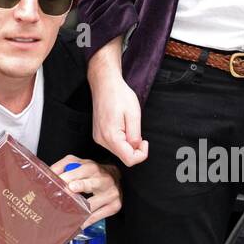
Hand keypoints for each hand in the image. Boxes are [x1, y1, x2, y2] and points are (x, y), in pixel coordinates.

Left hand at [51, 155, 121, 228]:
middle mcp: (103, 179)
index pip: (78, 172)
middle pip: (89, 184)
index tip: (58, 184)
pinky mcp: (114, 206)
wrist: (115, 177)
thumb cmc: (92, 172)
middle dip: (78, 188)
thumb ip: (62, 166)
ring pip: (92, 204)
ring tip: (67, 216)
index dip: (67, 178)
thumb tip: (49, 174)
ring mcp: (110, 194)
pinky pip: (97, 216)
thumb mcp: (77, 164)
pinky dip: (86, 222)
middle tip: (67, 192)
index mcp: (91, 168)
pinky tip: (77, 225)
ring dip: (79, 211)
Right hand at [89, 44, 148, 166]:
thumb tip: (136, 148)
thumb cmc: (119, 95)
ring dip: (127, 143)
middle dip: (135, 148)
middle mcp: (101, 139)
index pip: (129, 159)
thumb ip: (135, 136)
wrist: (105, 84)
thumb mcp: (134, 114)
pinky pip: (113, 144)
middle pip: (124, 156)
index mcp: (111, 136)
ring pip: (119, 151)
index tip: (145, 141)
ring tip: (127, 124)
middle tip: (137, 130)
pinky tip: (121, 125)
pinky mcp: (98, 134)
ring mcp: (98, 137)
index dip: (142, 154)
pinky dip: (121, 139)